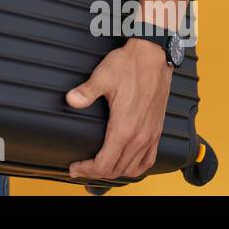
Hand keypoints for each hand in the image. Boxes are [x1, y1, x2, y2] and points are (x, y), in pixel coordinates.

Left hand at [65, 39, 173, 180]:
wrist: (153, 56)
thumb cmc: (130, 65)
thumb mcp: (103, 77)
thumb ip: (86, 92)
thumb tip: (71, 100)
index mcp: (124, 128)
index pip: (105, 164)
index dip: (87, 170)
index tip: (76, 167)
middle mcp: (140, 136)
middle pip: (117, 170)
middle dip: (97, 173)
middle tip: (82, 168)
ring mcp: (151, 135)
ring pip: (134, 169)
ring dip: (116, 172)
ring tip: (100, 168)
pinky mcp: (157, 130)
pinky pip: (149, 159)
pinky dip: (136, 167)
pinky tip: (127, 163)